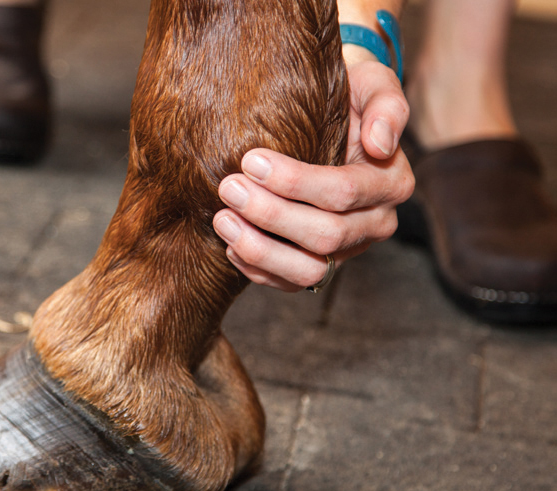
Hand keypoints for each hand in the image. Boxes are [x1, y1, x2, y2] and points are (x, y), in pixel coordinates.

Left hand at [212, 58, 413, 291]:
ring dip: (261, 250)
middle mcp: (375, 223)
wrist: (326, 118)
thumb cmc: (345, 95)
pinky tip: (230, 244)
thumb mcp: (370, 82)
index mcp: (391, 183)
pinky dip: (257, 269)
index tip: (250, 160)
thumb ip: (386, 103)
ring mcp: (347, 250)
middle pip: (325, 236)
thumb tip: (381, 145)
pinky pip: (290, 283)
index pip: (343, 193)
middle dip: (271, 215)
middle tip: (228, 188)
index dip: (295, 182)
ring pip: (309, 271)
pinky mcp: (319, 265)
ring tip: (223, 220)